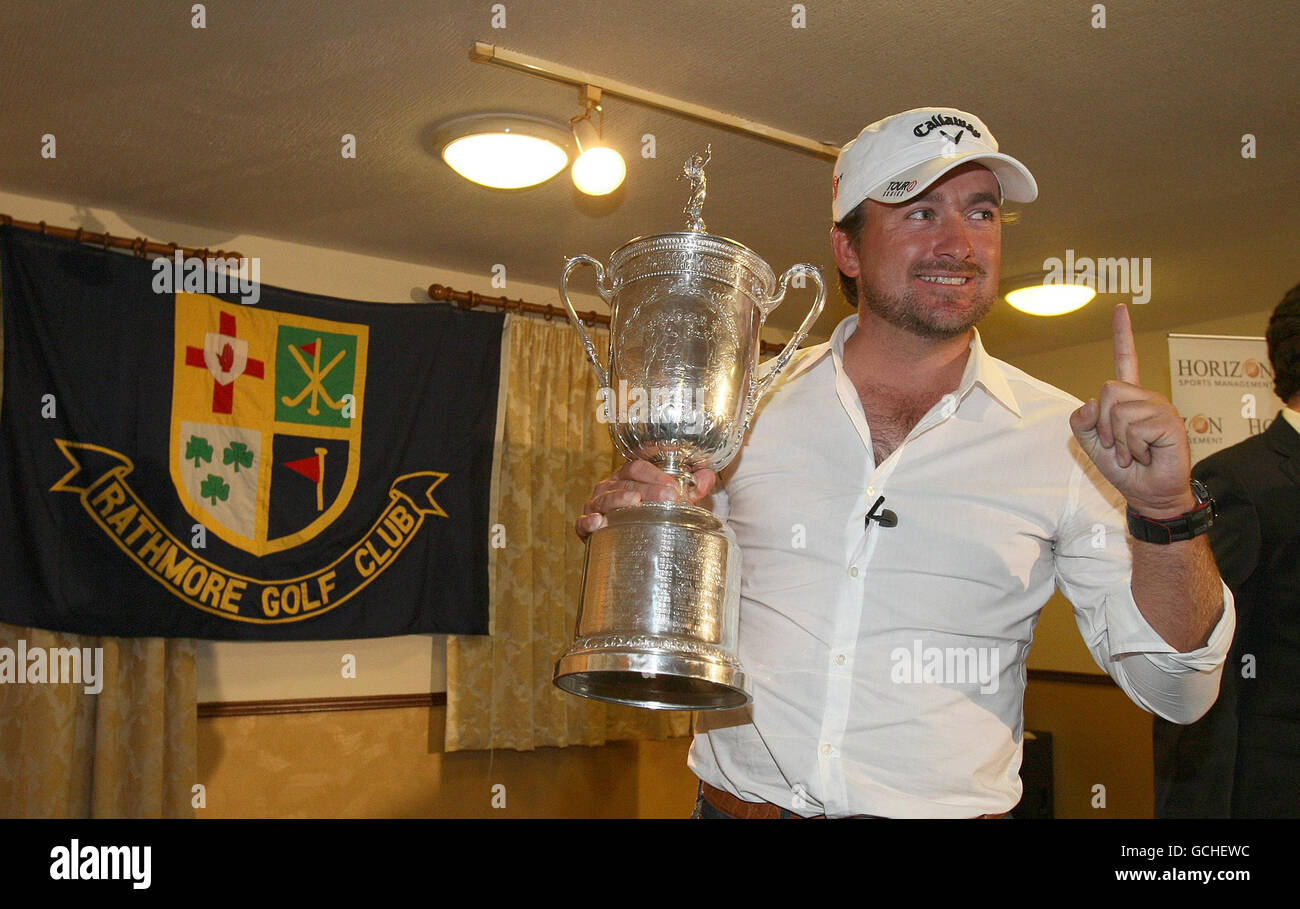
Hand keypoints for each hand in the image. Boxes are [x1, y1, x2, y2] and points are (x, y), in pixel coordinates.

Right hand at [574, 460, 716, 539]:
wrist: (626, 540)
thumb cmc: (648, 512)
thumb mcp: (672, 498)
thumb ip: (692, 485)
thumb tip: (706, 478)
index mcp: (626, 477)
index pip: (637, 468)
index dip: (655, 475)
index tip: (675, 487)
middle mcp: (608, 487)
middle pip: (625, 482)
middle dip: (647, 489)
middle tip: (668, 497)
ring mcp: (595, 506)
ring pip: (604, 499)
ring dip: (619, 499)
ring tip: (635, 502)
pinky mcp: (586, 527)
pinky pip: (582, 522)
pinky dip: (588, 522)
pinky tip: (598, 522)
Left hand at [1068, 304, 1195, 518]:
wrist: (1148, 493)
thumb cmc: (1124, 468)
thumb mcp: (1091, 444)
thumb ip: (1081, 422)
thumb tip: (1091, 401)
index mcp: (1128, 398)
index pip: (1125, 360)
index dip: (1122, 334)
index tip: (1120, 308)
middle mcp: (1146, 397)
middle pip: (1107, 390)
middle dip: (1104, 425)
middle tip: (1119, 446)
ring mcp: (1160, 407)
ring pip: (1118, 410)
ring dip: (1118, 440)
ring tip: (1134, 452)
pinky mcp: (1170, 421)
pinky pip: (1133, 428)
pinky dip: (1131, 447)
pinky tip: (1146, 455)